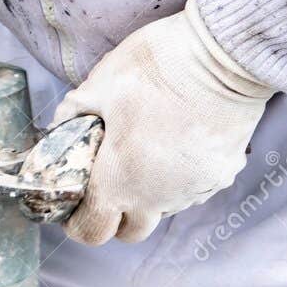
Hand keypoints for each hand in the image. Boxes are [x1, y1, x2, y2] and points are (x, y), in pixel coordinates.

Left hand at [49, 0, 274, 244]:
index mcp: (119, 181)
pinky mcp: (221, 175)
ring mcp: (193, 190)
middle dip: (114, 216)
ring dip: (148, 197)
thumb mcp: (100, 84)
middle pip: (129, 232)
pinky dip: (178, 180)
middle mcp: (157, 197)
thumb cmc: (158, 67)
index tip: (75, 202)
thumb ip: (72, 114)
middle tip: (108, 181)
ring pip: (163, 212)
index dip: (77, 221)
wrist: (226, 54)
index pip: (91, 231)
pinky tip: (176, 145)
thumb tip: (59, 128)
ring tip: (144, 156)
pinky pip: (192, 191)